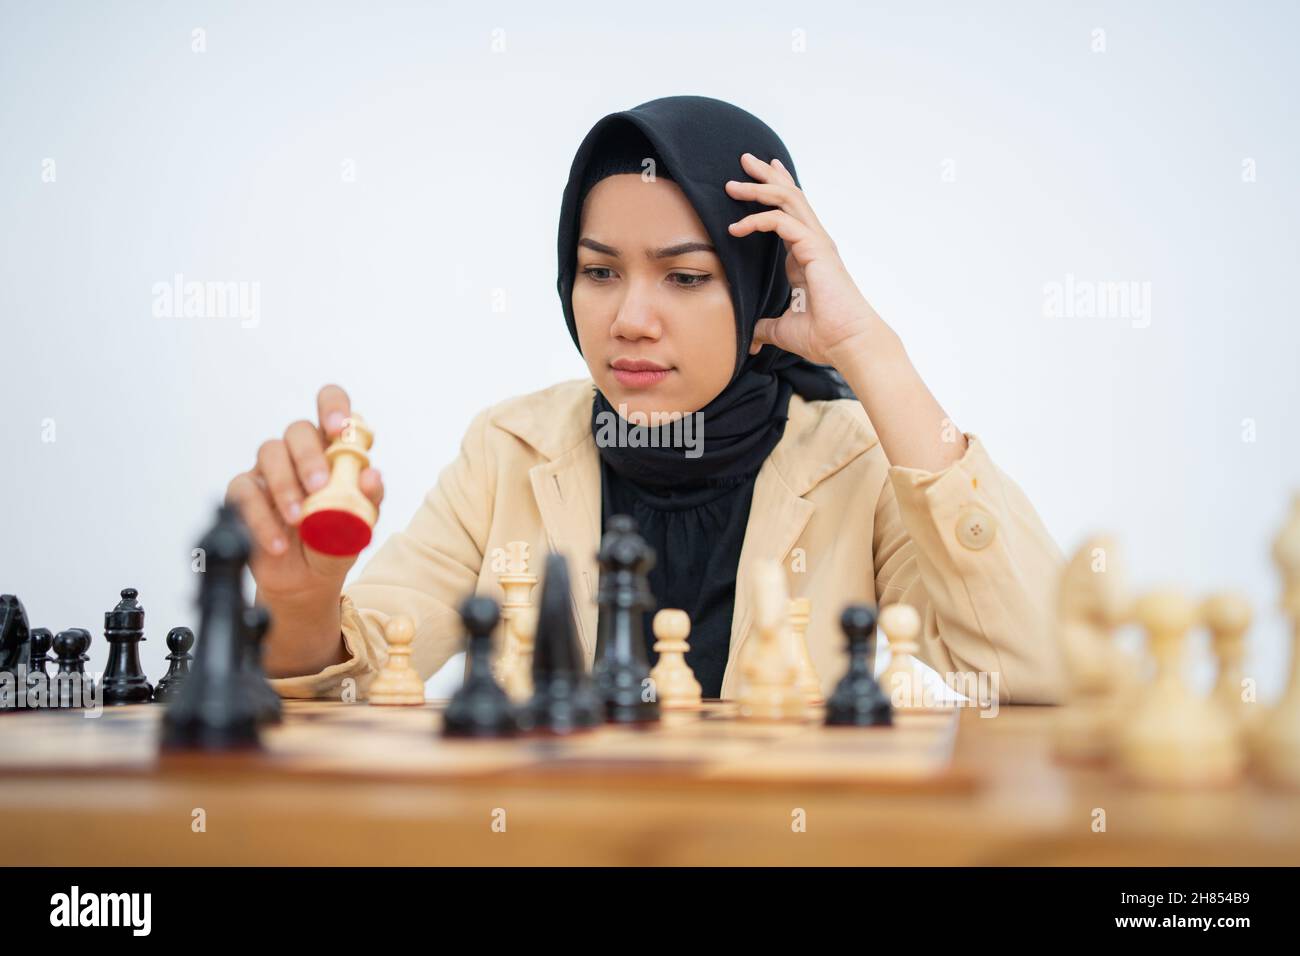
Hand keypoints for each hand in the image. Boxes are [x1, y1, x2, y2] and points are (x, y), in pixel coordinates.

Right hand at [224, 384, 384, 605]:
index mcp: (332, 448)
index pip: (331, 405)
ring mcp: (269, 469)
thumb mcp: (359, 524)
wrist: (307, 579)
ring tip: (298, 520)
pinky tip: (278, 544)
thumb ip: (368, 499)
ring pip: (269, 452)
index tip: (337, 428)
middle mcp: (299, 452)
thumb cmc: (336, 541)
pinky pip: (244, 492)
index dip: (333, 407)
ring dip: (285, 486)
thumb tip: (373, 476)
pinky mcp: (243, 492)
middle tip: (319, 487)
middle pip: (298, 429)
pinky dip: (261, 519)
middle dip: (309, 456)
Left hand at [726, 152, 882, 368]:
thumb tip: (752, 337)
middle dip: (766, 176)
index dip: (775, 190)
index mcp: (807, 254)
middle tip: (743, 160)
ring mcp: (816, 242)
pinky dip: (758, 219)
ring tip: (733, 183)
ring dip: (759, 187)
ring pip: (787, 200)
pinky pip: (782, 222)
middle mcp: (813, 242)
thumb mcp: (784, 329)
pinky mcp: (815, 248)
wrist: (848, 344)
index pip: (789, 212)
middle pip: (789, 196)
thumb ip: (766, 326)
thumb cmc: (824, 337)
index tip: (756, 178)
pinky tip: (737, 227)